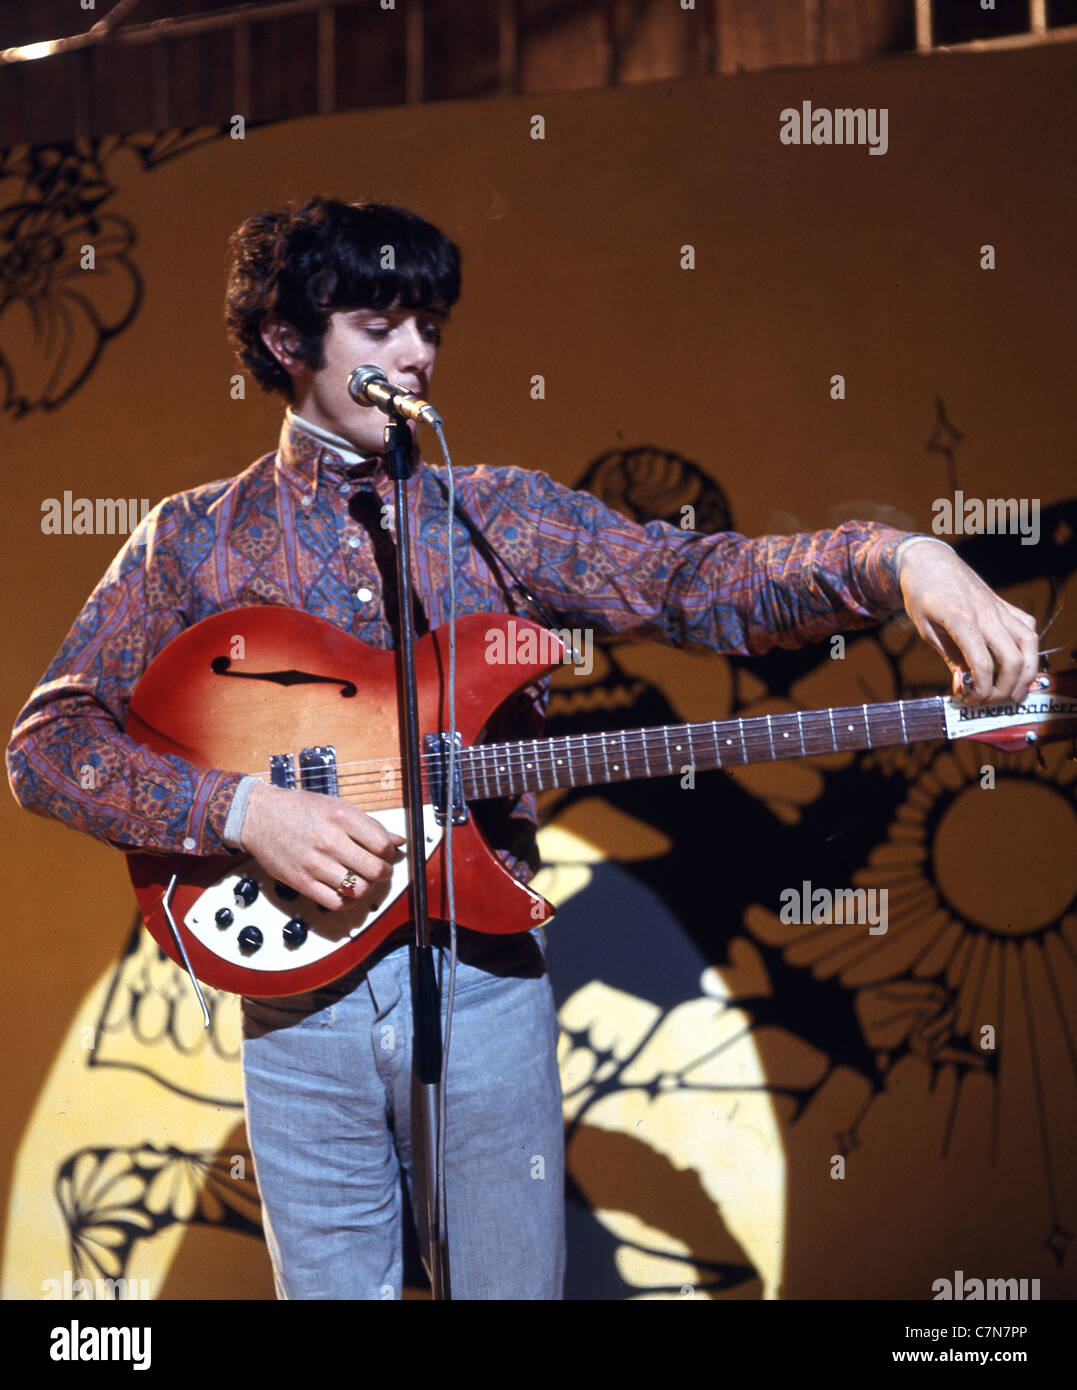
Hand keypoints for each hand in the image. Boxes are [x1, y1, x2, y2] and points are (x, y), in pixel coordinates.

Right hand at [239, 780, 404, 910]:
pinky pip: (336, 902)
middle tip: (379, 869)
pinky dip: (348, 901)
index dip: (390, 852)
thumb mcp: (336, 806)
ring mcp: (315, 863)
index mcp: (341, 817)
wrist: (257, 816)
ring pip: (359, 889)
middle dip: (384, 872)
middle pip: (375, 870)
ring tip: (362, 880)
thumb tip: (397, 841)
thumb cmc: (297, 809)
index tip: (386, 853)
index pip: (383, 844)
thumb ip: (368, 824)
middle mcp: (330, 840)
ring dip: (367, 888)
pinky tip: (347, 891)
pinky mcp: (301, 882)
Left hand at [897, 539, 1038, 702]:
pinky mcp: (1004, 604)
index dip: (981, 689)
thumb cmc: (921, 594)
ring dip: (1026, 672)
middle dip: (1005, 688)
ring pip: (1028, 643)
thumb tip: (962, 687)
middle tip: (990, 700)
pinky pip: (1026, 627)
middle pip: (1012, 659)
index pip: (982, 664)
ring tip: (1015, 691)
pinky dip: (1028, 648)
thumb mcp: (926, 630)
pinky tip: (1018, 661)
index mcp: (961, 620)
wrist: (928, 559)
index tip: (970, 700)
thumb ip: (949, 658)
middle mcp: (986, 613)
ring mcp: (998, 608)